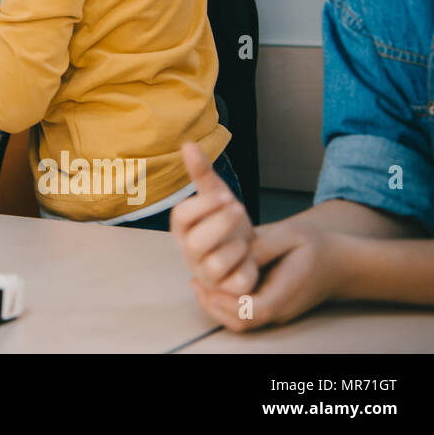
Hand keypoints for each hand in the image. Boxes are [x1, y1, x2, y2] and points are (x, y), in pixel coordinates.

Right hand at [171, 143, 257, 295]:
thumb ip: (202, 173)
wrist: (247, 252)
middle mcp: (190, 253)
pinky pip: (235, 285)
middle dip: (220, 224)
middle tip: (239, 208)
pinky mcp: (227, 291)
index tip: (226, 195)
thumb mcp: (218, 196)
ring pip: (214, 265)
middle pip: (195, 243)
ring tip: (247, 239)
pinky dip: (247, 270)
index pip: (181, 217)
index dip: (203, 205)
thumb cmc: (227, 223)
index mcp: (183, 229)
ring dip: (234, 248)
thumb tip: (187, 144)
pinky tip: (252, 259)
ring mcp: (207, 274)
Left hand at [190, 223, 347, 330]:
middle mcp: (281, 309)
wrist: (340, 262)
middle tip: (193, 283)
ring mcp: (277, 312)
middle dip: (214, 306)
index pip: (252, 310)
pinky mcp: (272, 309)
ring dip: (217, 307)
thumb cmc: (316, 245)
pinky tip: (212, 284)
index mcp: (287, 292)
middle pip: (242, 322)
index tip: (203, 283)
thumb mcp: (290, 235)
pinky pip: (245, 316)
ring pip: (242, 323)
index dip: (225, 300)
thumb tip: (234, 253)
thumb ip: (262, 246)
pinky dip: (226, 304)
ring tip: (198, 284)